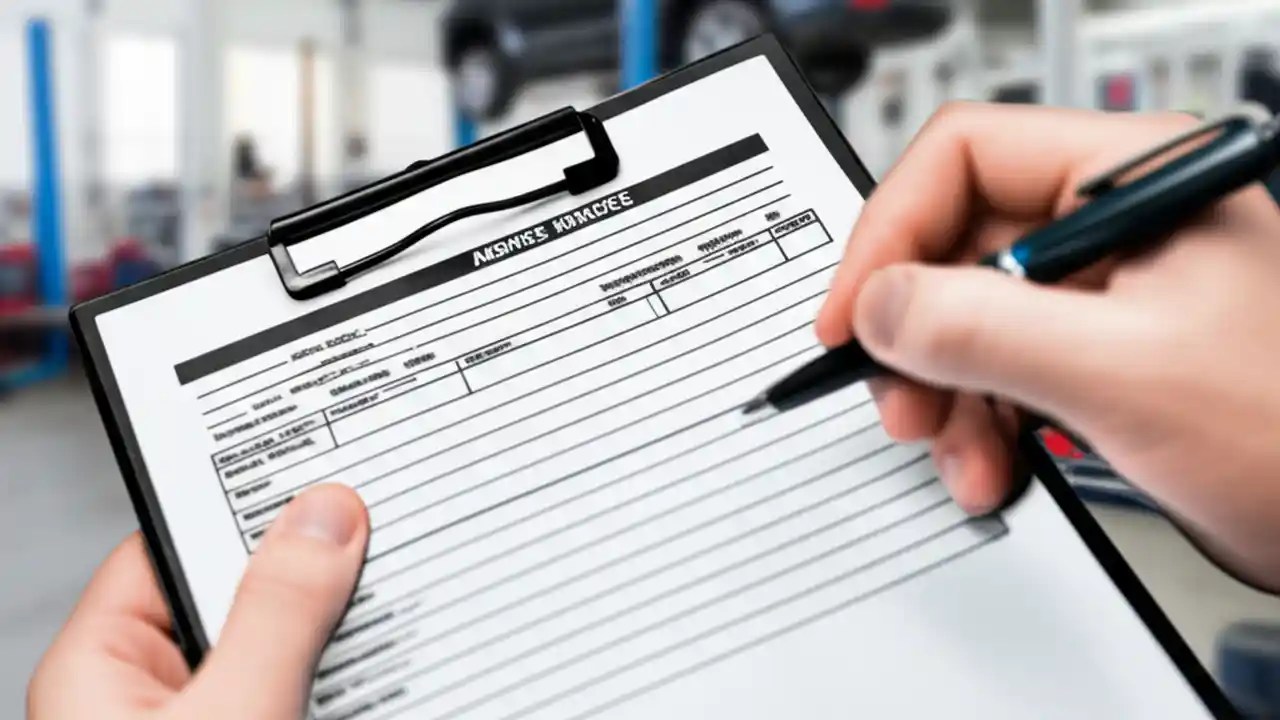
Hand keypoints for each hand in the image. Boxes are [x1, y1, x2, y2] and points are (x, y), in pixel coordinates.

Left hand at [28, 484, 369, 718]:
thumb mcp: (234, 712)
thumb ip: (277, 616)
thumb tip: (323, 519)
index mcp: (99, 668)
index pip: (171, 545)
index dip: (245, 507)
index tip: (320, 482)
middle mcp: (144, 693)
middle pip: (239, 594)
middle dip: (309, 580)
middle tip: (374, 561)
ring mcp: (202, 714)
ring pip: (281, 646)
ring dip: (335, 637)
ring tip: (381, 629)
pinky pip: (300, 686)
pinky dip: (341, 676)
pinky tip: (377, 670)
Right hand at [816, 103, 1279, 591]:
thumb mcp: (1121, 374)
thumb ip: (984, 330)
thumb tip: (880, 307)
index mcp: (1132, 176)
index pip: (964, 156)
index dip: (890, 231)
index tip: (856, 313)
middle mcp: (1110, 219)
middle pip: (954, 243)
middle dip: (917, 333)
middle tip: (903, 399)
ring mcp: (1102, 288)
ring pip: (966, 313)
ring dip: (943, 391)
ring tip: (956, 452)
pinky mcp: (1095, 349)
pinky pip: (998, 365)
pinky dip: (976, 419)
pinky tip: (987, 463)